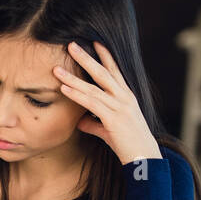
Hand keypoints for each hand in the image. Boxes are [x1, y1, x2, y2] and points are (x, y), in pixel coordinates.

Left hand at [53, 41, 161, 164]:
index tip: (94, 41)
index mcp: (126, 96)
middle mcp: (124, 97)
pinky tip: (64, 89)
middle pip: (102, 72)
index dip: (105, 55)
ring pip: (93, 88)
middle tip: (72, 44)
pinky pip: (91, 104)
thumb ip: (94, 122)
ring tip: (57, 69)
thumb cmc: (128, 143)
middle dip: (86, 58)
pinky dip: (76, 95)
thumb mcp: (109, 129)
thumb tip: (80, 121)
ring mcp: (120, 107)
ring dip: (73, 78)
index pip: (114, 70)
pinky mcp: (113, 119)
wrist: (144, 158)